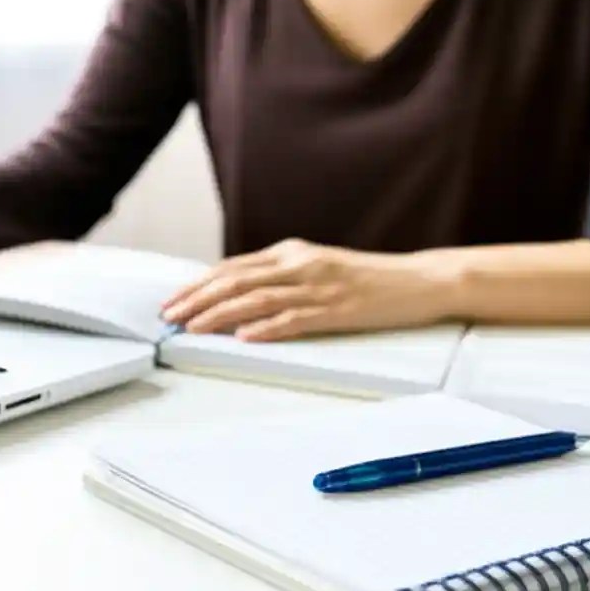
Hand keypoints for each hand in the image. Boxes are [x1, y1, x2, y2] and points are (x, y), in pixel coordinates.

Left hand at [161, 239, 455, 341]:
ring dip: (220, 314)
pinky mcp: (339, 309)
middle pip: (236, 280)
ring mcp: (319, 287)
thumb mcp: (316, 268)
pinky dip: (267, 328)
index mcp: (291, 253)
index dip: (197, 284)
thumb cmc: (366, 279)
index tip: (172, 301)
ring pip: (258, 299)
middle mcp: (300, 264)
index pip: (232, 268)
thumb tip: (235, 295)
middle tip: (169, 317)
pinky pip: (296, 319)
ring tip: (193, 328)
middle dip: (197, 299)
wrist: (420, 280)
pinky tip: (245, 337)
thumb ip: (279, 277)